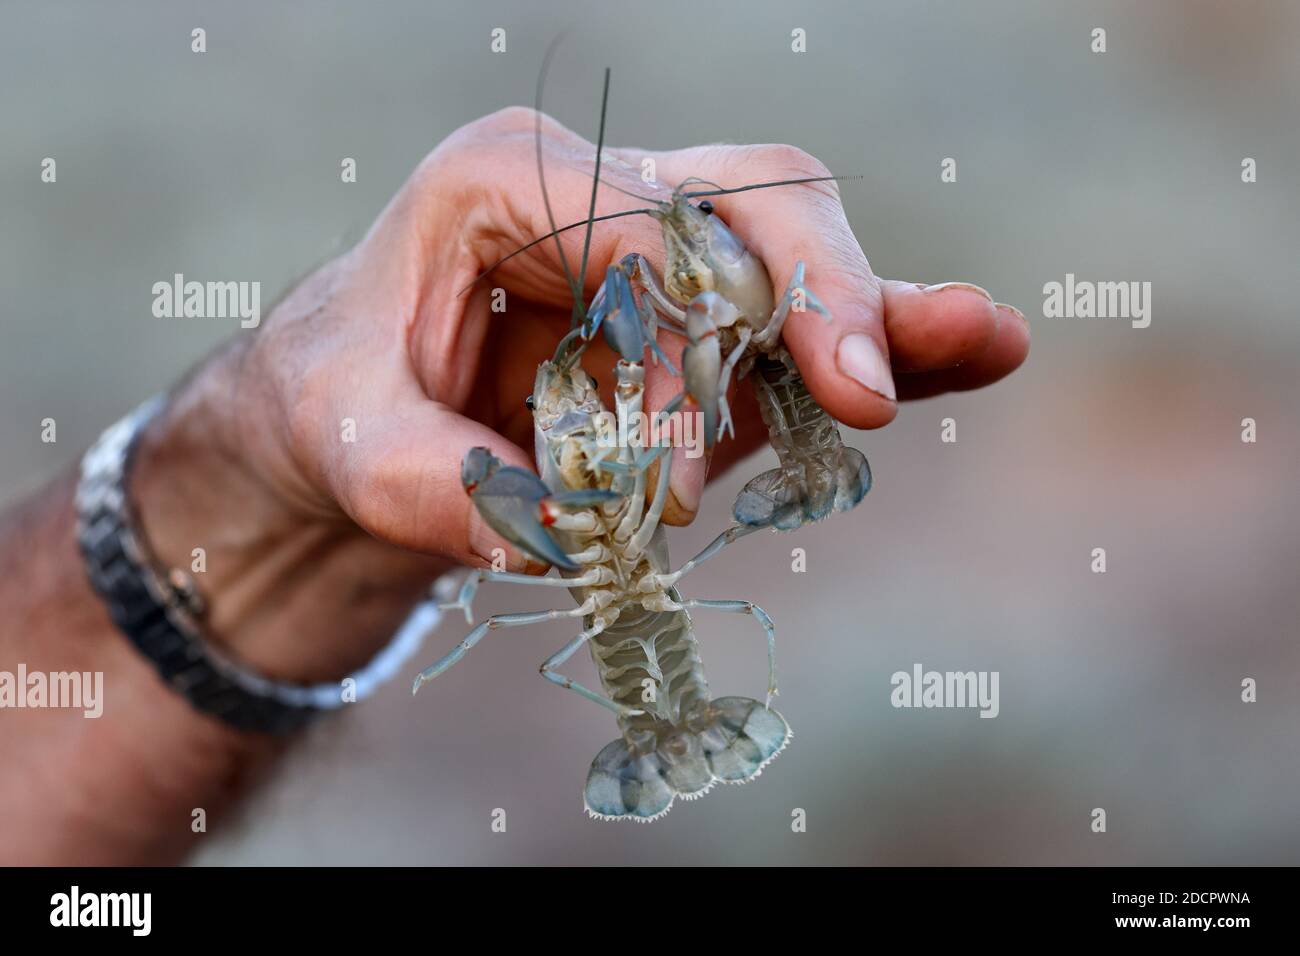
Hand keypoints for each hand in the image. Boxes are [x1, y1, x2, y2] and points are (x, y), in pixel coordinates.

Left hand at [132, 107, 1028, 682]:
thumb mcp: (348, 445)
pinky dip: (885, 333)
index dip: (673, 349)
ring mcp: (669, 250)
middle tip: (860, 391)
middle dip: (816, 287)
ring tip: (978, 341)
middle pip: (748, 197)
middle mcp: (604, 188)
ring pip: (797, 240)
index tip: (668, 483)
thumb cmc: (347, 405)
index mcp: (510, 178)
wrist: (361, 417)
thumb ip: (430, 483)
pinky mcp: (707, 322)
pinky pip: (805, 314)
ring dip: (879, 305)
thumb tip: (543, 524)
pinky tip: (975, 348)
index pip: (634, 231)